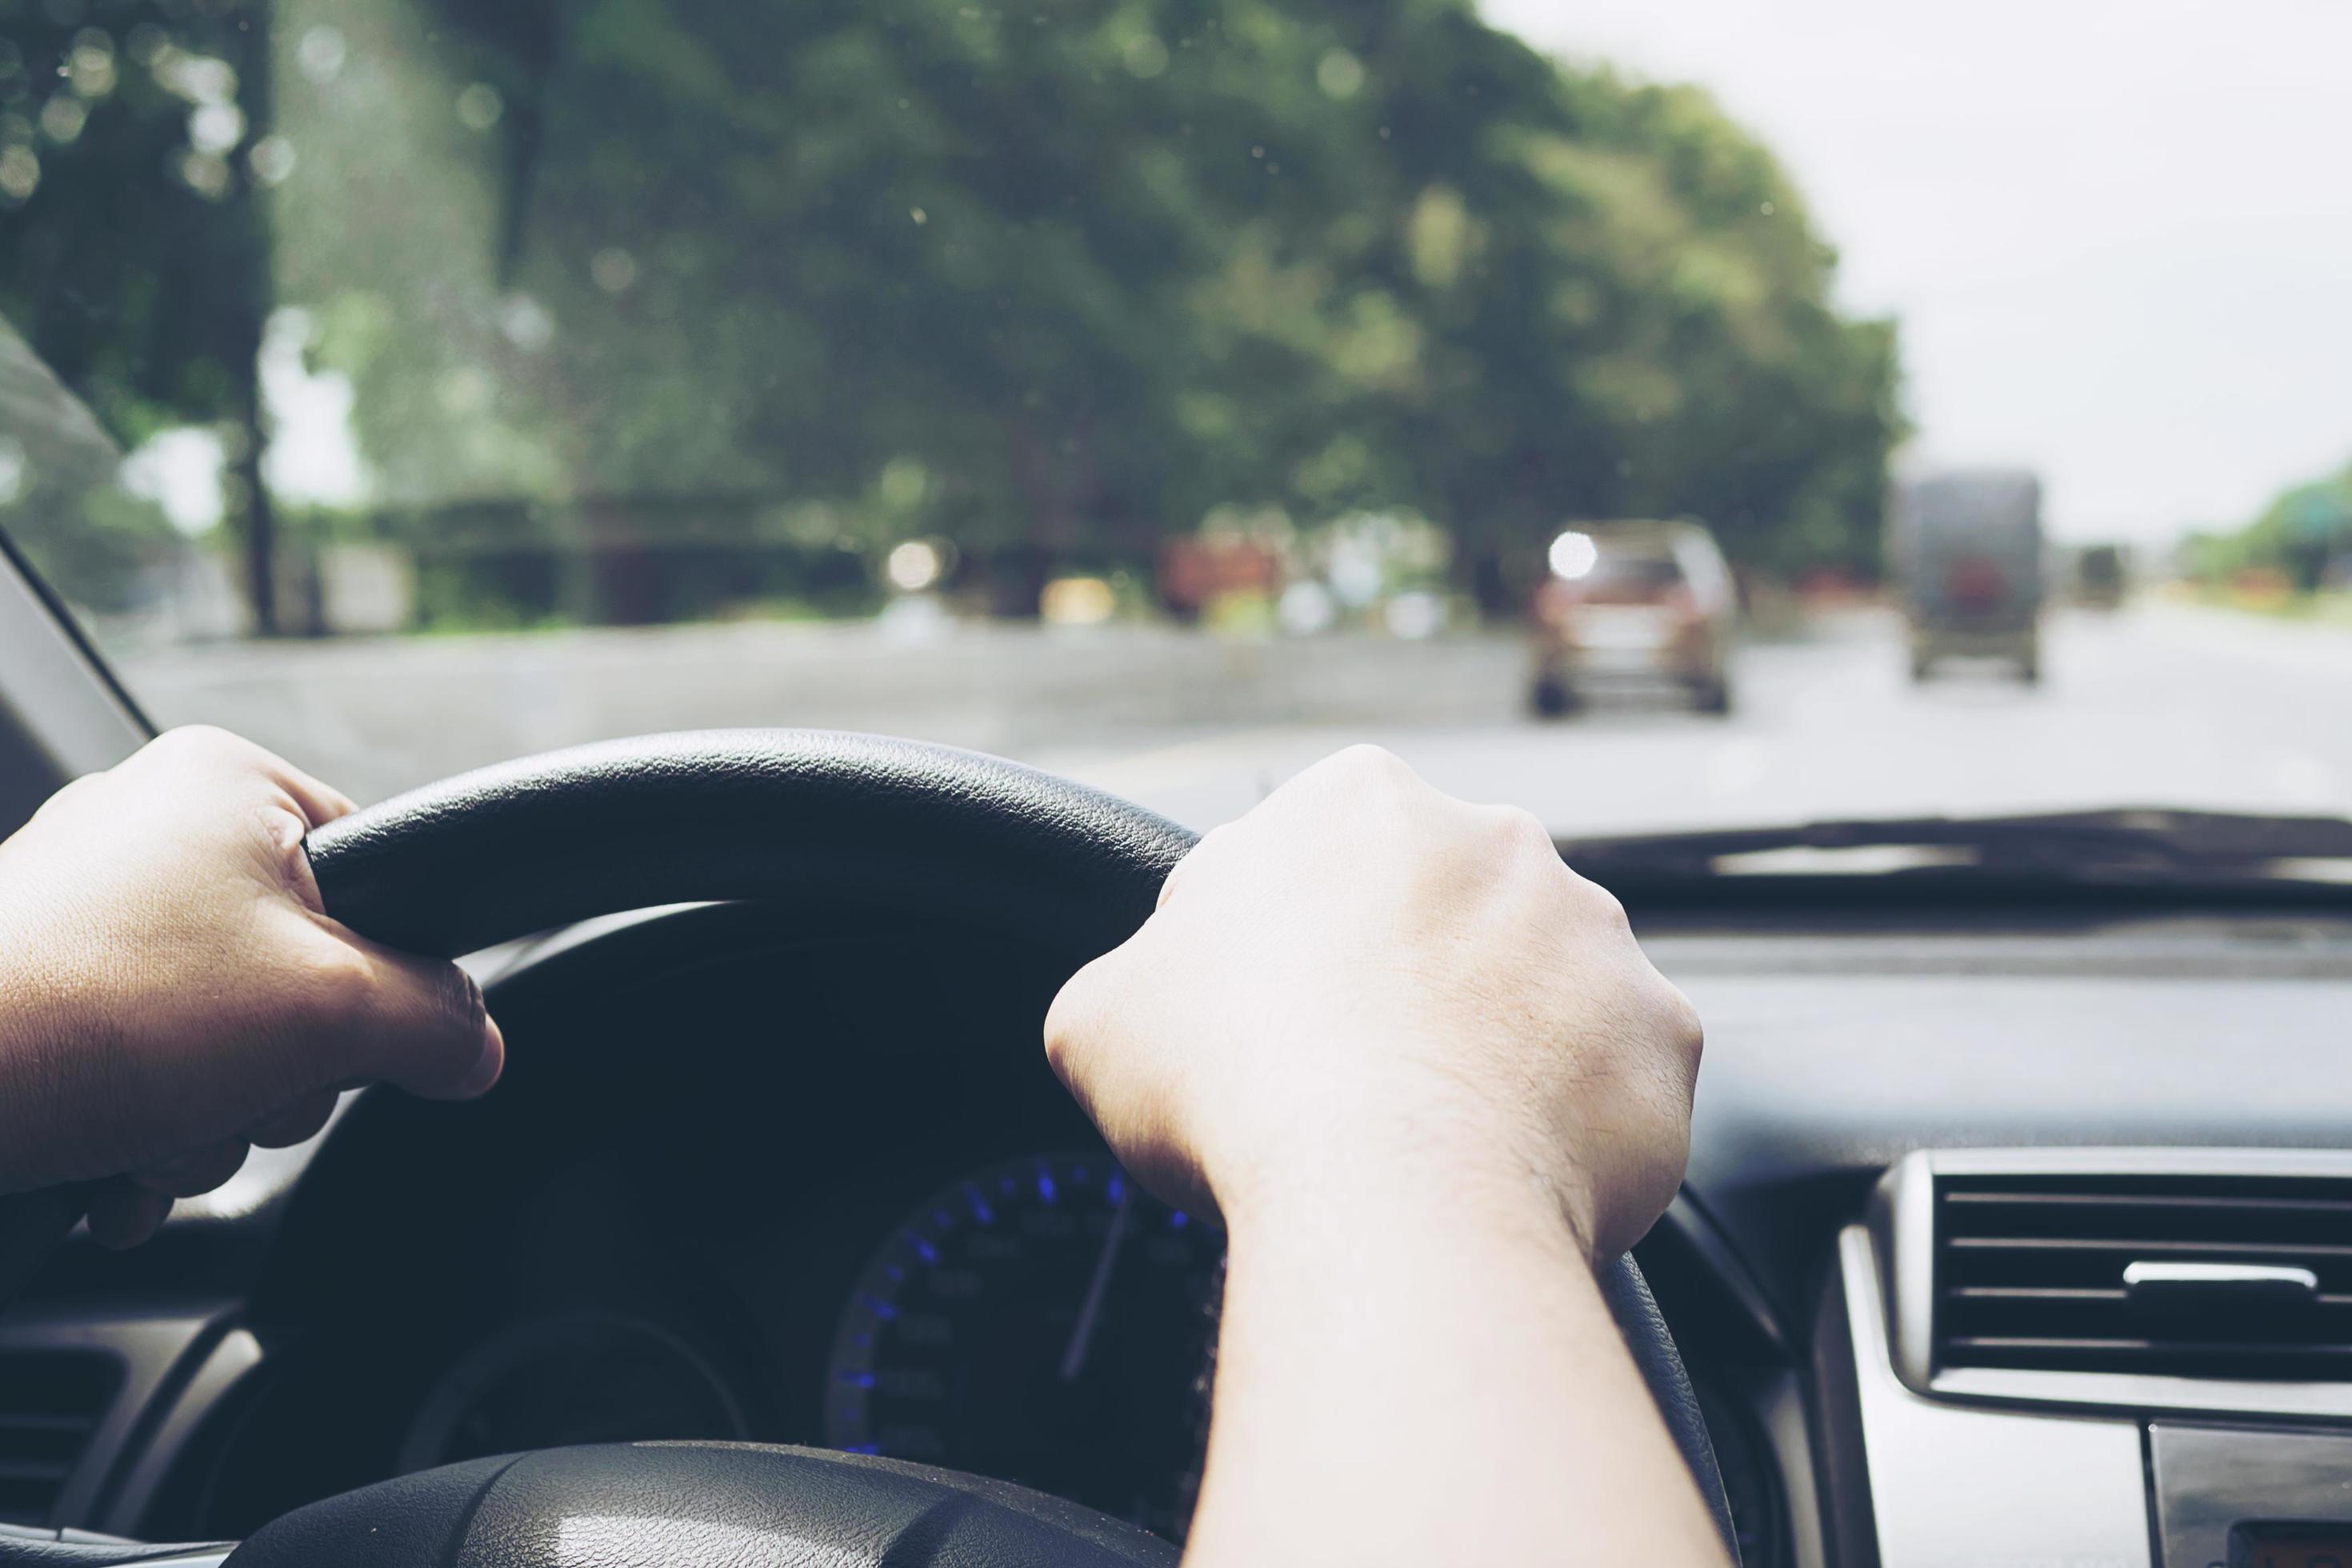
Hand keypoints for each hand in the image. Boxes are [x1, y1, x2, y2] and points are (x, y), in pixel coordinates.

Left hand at [0, 727, 503, 1245]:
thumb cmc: (95, 1015)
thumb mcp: (328, 1011)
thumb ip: (435, 1020)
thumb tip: (476, 1046)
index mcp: (230, 783)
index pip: (381, 881)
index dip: (383, 977)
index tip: (342, 1035)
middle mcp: (152, 823)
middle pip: (305, 970)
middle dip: (279, 1071)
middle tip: (237, 1091)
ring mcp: (84, 903)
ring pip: (225, 1031)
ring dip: (212, 1114)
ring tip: (158, 1128)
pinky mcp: (33, 980)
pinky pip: (144, 1057)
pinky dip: (145, 1125)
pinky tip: (119, 1159)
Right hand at [1045, 744, 1700, 1259]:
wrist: (1392, 1195)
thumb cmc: (1242, 1086)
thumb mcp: (1105, 1016)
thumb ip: (1142, 978)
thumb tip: (1159, 998)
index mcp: (1357, 804)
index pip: (1318, 860)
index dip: (1287, 950)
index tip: (1269, 1025)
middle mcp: (1496, 838)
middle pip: (1440, 915)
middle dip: (1408, 989)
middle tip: (1350, 1088)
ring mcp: (1595, 933)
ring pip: (1539, 990)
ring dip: (1498, 1047)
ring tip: (1436, 1142)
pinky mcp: (1662, 1034)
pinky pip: (1615, 1080)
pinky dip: (1573, 1125)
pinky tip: (1511, 1176)